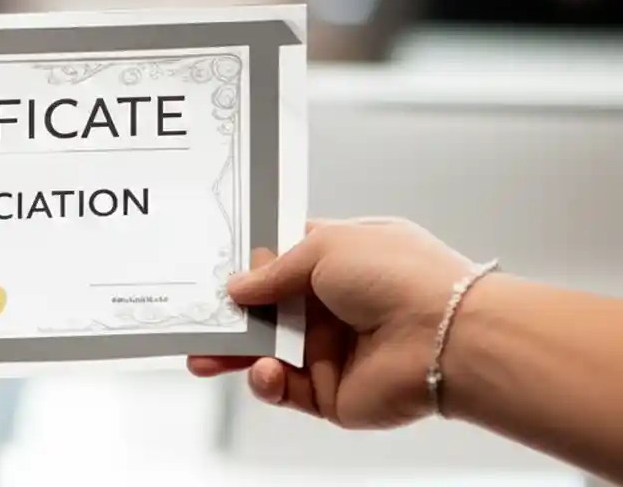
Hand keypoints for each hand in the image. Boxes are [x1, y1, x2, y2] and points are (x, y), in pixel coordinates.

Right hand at [188, 218, 473, 428]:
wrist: (448, 336)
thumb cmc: (402, 276)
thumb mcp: (324, 246)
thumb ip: (273, 270)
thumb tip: (239, 286)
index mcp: (340, 261)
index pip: (282, 263)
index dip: (247, 267)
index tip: (211, 271)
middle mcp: (335, 306)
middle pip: (266, 313)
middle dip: (228, 318)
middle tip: (193, 321)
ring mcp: (332, 350)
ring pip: (267, 353)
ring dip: (234, 353)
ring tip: (203, 357)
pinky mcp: (331, 393)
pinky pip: (284, 389)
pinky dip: (267, 382)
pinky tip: (265, 371)